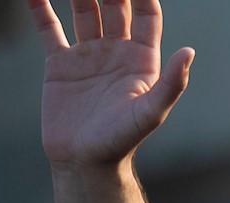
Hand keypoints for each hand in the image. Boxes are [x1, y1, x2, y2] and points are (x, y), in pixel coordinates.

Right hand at [33, 0, 191, 170]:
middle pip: (114, 6)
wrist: (84, 161)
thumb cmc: (122, 140)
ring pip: (83, 10)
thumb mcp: (151, 111)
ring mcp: (88, 55)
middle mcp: (116, 52)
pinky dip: (40, 7)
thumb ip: (171, 82)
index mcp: (142, 59)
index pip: (146, 16)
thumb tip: (189, 51)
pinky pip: (49, 27)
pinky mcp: (59, 63)